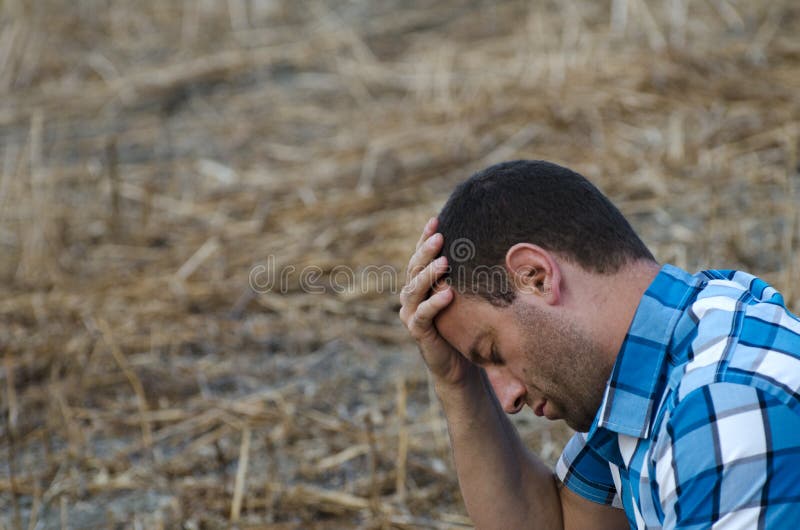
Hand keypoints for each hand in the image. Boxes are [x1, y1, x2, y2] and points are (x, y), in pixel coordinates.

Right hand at [399, 218, 475, 386]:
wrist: (458, 365)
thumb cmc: (464, 326)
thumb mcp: (465, 297)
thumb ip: (465, 276)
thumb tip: (488, 245)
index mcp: (420, 285)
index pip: (419, 257)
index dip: (424, 238)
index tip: (435, 220)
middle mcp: (411, 297)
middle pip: (413, 269)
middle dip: (425, 251)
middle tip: (440, 236)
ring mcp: (411, 314)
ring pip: (414, 289)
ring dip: (428, 274)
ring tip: (444, 260)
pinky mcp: (418, 332)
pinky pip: (422, 315)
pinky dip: (434, 304)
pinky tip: (448, 293)